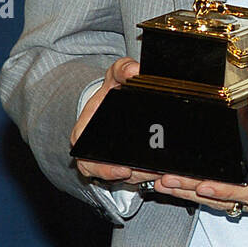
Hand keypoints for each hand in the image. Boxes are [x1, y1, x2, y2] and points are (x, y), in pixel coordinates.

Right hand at [71, 57, 157, 187]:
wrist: (120, 98)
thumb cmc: (114, 89)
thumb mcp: (115, 76)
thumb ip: (122, 69)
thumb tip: (134, 70)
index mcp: (84, 133)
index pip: (86, 158)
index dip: (102, 169)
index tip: (123, 169)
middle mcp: (95, 150)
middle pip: (109, 174)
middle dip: (130, 175)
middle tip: (149, 171)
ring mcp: (111, 159)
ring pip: (126, 177)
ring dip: (143, 176)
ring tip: (161, 170)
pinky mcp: (128, 164)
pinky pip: (137, 176)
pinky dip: (149, 174)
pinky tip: (163, 170)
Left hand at [150, 93, 247, 217]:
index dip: (225, 191)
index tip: (202, 186)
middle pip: (233, 203)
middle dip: (196, 193)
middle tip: (165, 183)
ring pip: (234, 206)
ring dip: (200, 197)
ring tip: (169, 186)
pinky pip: (241, 203)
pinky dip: (216, 196)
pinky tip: (193, 190)